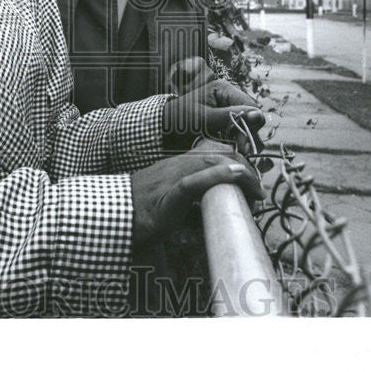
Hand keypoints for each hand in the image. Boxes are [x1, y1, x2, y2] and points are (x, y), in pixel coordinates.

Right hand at [129, 149, 265, 247]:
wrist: (112, 216)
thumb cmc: (139, 214)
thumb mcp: (170, 202)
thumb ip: (191, 203)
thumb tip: (213, 215)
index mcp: (179, 166)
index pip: (216, 154)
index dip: (239, 163)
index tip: (253, 184)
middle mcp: (178, 165)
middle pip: (220, 154)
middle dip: (246, 169)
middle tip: (258, 193)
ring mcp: (172, 177)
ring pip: (212, 161)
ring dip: (240, 173)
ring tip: (256, 190)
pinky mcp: (168, 195)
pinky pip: (194, 181)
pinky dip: (218, 176)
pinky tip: (235, 176)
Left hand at [162, 76, 264, 150]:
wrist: (162, 129)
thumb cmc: (179, 119)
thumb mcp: (203, 119)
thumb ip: (229, 116)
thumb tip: (257, 114)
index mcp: (223, 89)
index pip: (250, 105)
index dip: (252, 124)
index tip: (245, 142)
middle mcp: (229, 98)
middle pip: (251, 117)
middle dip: (248, 135)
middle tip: (243, 151)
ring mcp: (228, 111)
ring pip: (247, 127)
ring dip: (244, 141)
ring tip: (239, 154)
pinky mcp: (225, 124)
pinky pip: (238, 134)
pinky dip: (236, 144)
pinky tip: (234, 152)